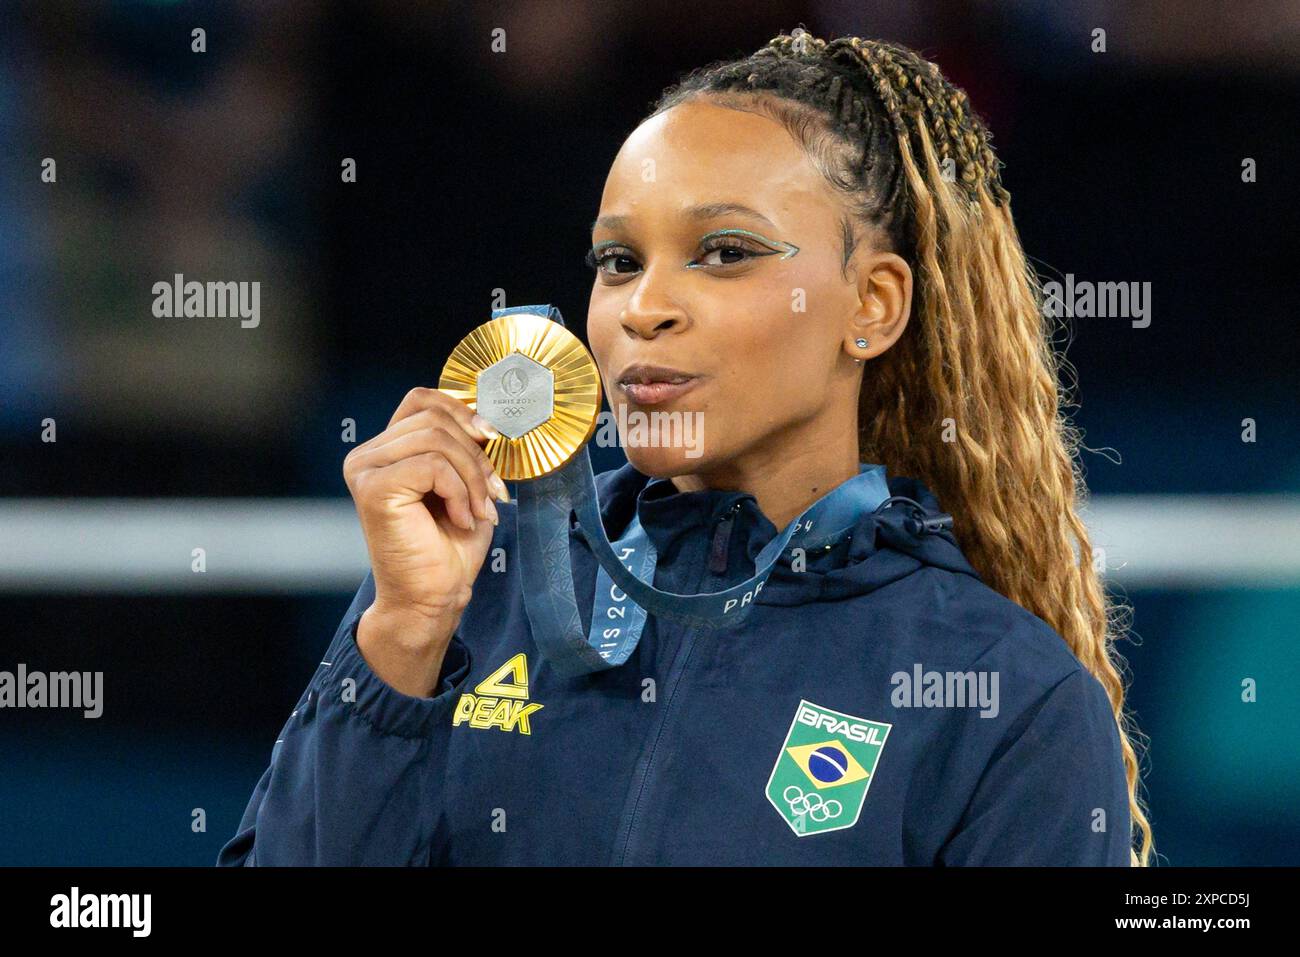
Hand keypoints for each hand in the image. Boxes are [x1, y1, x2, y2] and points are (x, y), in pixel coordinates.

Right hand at [343, 387, 510, 661]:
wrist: (433, 598)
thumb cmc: (449, 546)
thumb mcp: (465, 483)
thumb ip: (465, 446)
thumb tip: (489, 416)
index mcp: (385, 449)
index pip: (422, 400)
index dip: (462, 411)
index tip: (492, 439)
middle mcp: (366, 455)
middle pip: (434, 418)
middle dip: (476, 454)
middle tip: (495, 492)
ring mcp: (365, 470)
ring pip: (436, 439)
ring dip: (472, 476)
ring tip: (481, 510)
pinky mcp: (373, 488)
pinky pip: (432, 465)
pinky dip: (460, 492)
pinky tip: (461, 519)